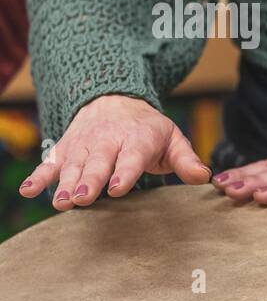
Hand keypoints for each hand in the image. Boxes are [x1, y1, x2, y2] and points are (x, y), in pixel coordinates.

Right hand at [18, 94, 209, 209]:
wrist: (114, 98)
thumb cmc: (149, 128)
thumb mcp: (172, 138)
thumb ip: (186, 159)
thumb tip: (204, 177)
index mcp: (137, 139)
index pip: (131, 157)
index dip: (124, 172)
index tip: (116, 188)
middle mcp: (108, 141)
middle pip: (97, 163)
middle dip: (90, 181)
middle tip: (83, 199)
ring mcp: (83, 146)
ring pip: (74, 166)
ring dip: (65, 184)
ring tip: (62, 203)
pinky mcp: (65, 150)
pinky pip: (50, 163)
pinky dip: (38, 176)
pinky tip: (27, 191)